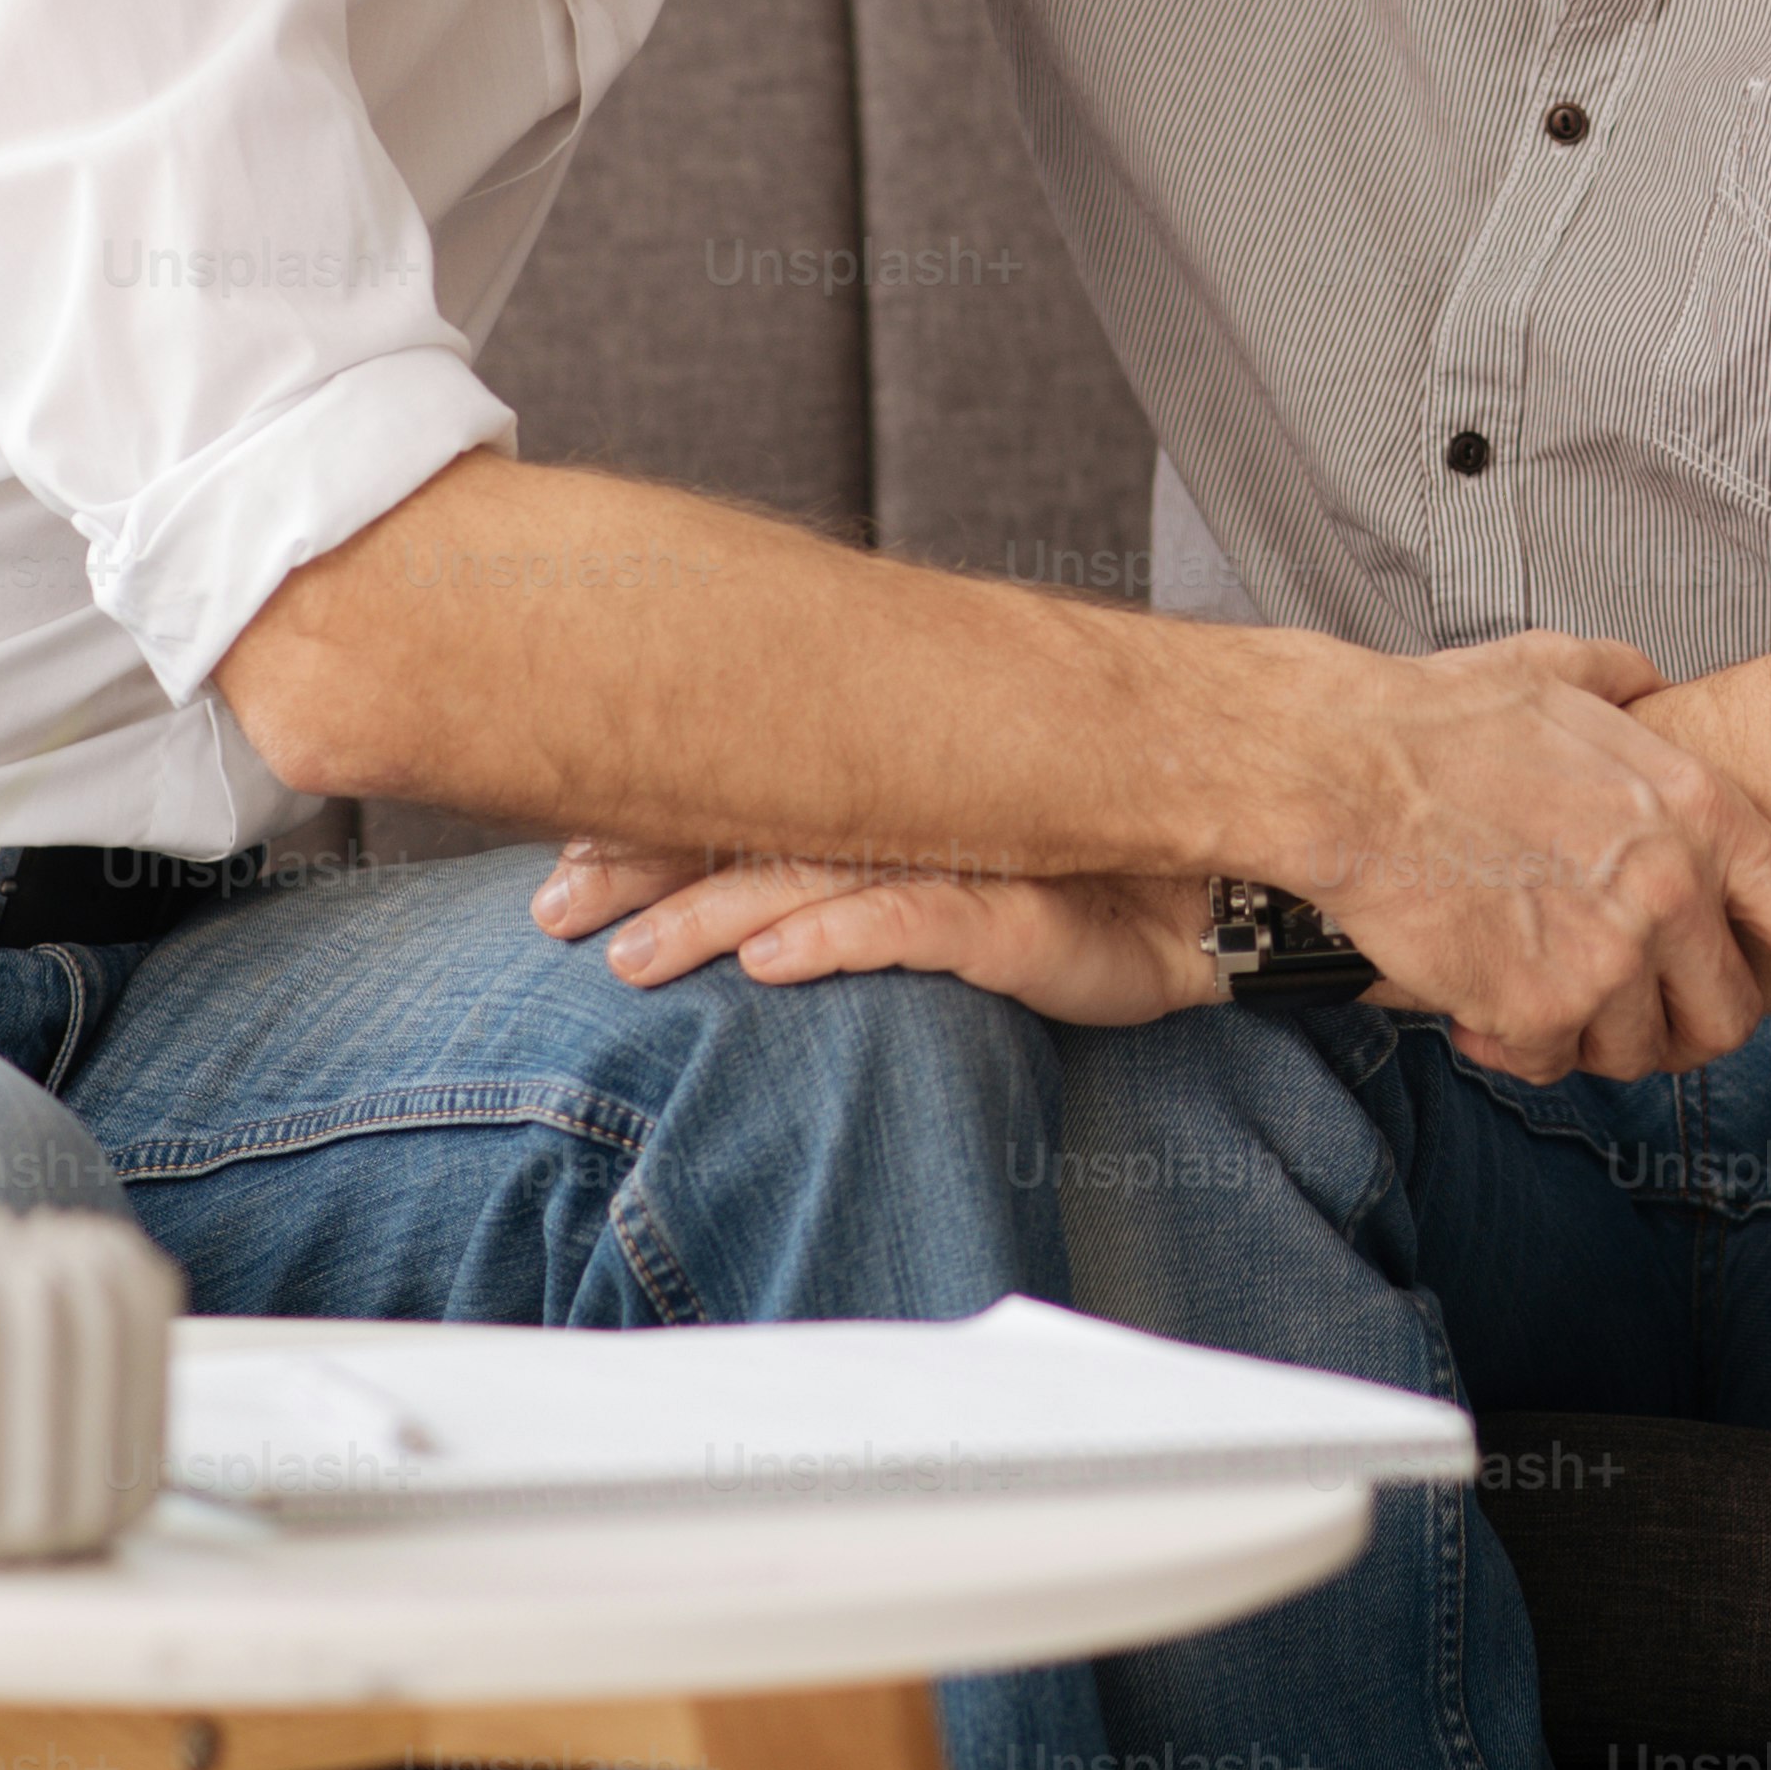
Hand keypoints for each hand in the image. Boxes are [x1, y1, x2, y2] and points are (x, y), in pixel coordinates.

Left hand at [537, 848, 1224, 1023]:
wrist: (1216, 904)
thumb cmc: (1083, 894)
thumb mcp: (956, 885)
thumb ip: (858, 882)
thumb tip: (744, 912)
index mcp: (890, 806)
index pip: (745, 803)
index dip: (650, 828)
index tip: (560, 862)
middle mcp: (916, 818)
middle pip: (752, 830)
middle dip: (646, 868)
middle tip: (554, 908)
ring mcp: (966, 860)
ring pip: (815, 877)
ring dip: (715, 917)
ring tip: (633, 960)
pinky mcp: (1020, 914)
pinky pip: (915, 922)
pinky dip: (838, 938)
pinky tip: (774, 966)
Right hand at [1299, 628, 1770, 1082]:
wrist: (1349, 771)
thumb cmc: (1443, 720)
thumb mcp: (1566, 668)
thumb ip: (1633, 684)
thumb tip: (1654, 690)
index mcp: (1697, 809)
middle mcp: (1670, 889)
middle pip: (1726, 1017)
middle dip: (1685, 1027)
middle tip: (1633, 1009)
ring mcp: (1606, 957)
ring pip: (1638, 1051)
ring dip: (1594, 1035)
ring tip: (1539, 987)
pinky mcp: (1538, 1008)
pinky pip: (1555, 1063)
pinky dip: (1521, 1047)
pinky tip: (1482, 1003)